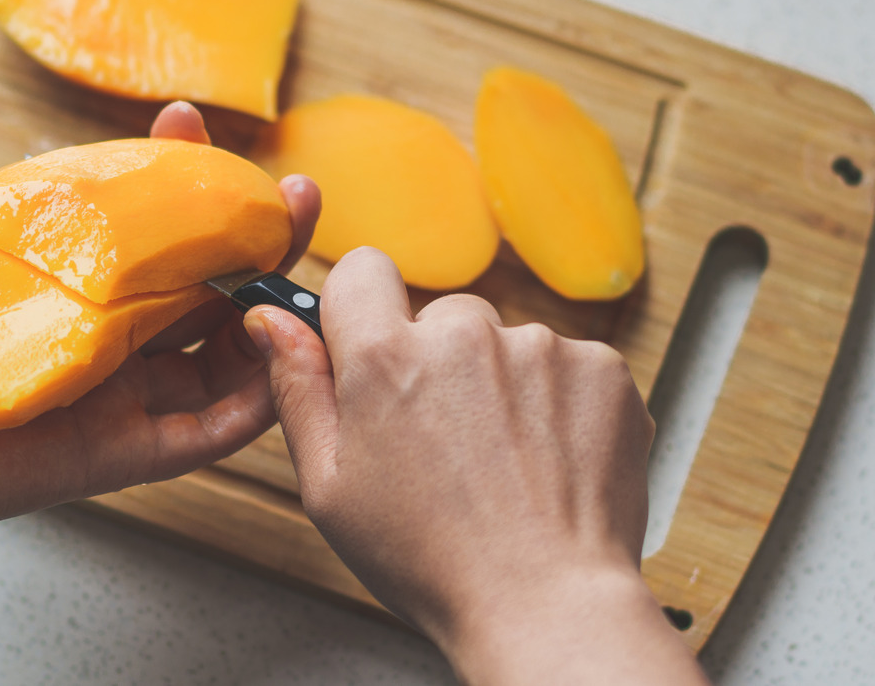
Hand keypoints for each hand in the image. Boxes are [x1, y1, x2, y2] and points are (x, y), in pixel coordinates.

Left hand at [0, 102, 319, 683]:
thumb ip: (17, 191)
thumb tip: (80, 155)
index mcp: (77, 284)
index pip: (154, 228)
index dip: (183, 177)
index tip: (188, 127)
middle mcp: (112, 336)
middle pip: (212, 286)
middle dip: (259, 233)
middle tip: (293, 191)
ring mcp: (126, 394)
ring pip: (230, 353)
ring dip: (276, 303)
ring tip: (298, 249)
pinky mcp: (127, 450)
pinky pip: (214, 429)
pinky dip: (263, 393)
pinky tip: (287, 342)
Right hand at [246, 248, 706, 684]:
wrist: (546, 604)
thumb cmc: (432, 560)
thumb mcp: (330, 488)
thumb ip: (298, 389)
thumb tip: (272, 320)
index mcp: (387, 357)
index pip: (362, 270)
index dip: (364, 310)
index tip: (376, 351)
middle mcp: (466, 334)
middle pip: (442, 317)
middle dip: (442, 364)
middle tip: (450, 444)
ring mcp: (542, 347)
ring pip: (508, 346)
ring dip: (505, 387)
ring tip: (507, 467)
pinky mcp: (602, 368)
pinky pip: (568, 366)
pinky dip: (560, 404)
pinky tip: (551, 463)